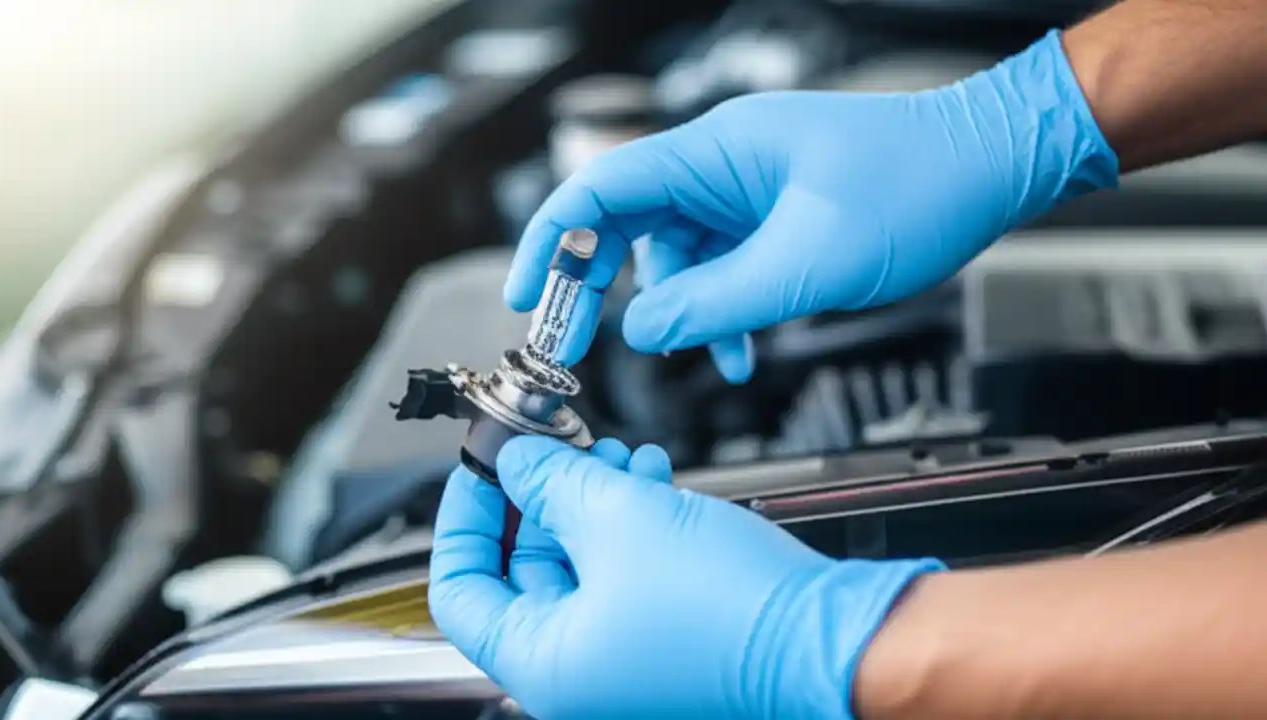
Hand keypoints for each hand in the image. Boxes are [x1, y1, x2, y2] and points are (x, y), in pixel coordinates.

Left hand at [429, 437, 941, 718]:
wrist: (831, 638)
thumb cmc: (733, 610)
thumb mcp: (619, 518)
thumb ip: (551, 481)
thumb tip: (516, 462)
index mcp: (544, 664)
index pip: (460, 592)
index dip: (461, 521)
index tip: (478, 472)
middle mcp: (577, 676)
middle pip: (522, 572)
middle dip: (542, 495)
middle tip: (551, 446)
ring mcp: (623, 662)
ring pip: (580, 567)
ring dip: (590, 501)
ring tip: (609, 453)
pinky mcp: (664, 642)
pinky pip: (623, 575)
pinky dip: (627, 524)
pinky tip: (647, 479)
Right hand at [505, 30, 1116, 382]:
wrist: (995, 165)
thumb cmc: (919, 186)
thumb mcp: (807, 264)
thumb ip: (714, 304)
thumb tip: (642, 331)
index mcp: (714, 152)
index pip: (600, 189)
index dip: (550, 243)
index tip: (522, 297)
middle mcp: (720, 164)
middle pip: (627, 225)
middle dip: (602, 289)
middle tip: (578, 345)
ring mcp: (746, 188)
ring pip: (678, 255)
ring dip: (684, 312)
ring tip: (717, 358)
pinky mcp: (772, 213)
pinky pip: (722, 263)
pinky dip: (722, 308)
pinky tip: (742, 347)